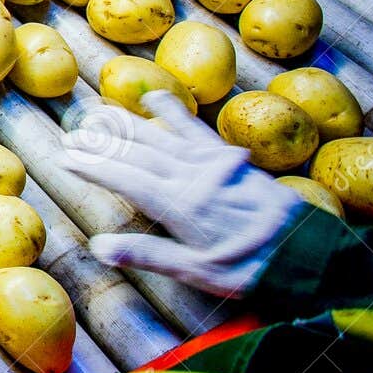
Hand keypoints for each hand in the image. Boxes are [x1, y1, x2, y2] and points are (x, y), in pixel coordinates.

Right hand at [60, 91, 304, 297]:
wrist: (308, 249)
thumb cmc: (251, 268)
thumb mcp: (199, 272)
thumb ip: (148, 256)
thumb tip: (99, 247)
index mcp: (178, 205)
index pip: (124, 179)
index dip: (92, 167)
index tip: (64, 158)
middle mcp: (190, 176)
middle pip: (136, 154)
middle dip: (100, 145)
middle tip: (70, 137)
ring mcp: (210, 163)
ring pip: (159, 138)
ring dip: (125, 127)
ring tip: (95, 117)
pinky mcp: (228, 159)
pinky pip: (195, 130)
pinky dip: (174, 113)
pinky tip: (156, 100)